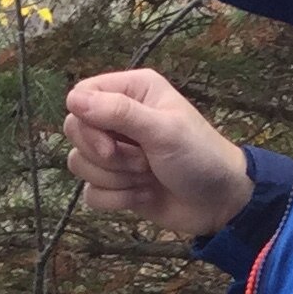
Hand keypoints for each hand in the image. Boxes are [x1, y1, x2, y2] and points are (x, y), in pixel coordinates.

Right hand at [65, 69, 251, 240]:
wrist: (220, 202)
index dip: (87, 124)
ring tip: (148, 177)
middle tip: (142, 162)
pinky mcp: (115, 183)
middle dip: (105, 156)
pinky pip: (90, 193)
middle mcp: (119, 118)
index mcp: (133, 91)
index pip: (81, 96)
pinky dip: (117, 199)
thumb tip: (72, 99)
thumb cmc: (200, 157)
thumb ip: (119, 112)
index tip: (110, 146)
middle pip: (75, 131)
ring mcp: (116, 152)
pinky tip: (145, 195)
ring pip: (79, 164)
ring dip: (115, 179)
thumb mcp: (163, 130)